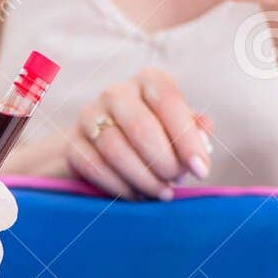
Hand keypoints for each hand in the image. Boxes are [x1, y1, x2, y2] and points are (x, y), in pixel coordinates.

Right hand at [64, 67, 213, 199]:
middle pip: (140, 126)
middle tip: (175, 180)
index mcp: (148, 82)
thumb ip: (194, 129)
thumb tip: (205, 130)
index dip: (186, 138)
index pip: (168, 101)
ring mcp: (89, 116)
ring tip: (161, 192)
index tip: (201, 170)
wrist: (103, 148)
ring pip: (115, 148)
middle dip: (163, 161)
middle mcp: (116, 93)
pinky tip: (138, 195)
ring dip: (143, 177)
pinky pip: (95, 166)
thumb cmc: (154, 137)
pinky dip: (120, 186)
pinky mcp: (73, 143)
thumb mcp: (177, 129)